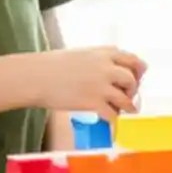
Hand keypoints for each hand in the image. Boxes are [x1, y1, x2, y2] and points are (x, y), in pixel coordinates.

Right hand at [30, 47, 146, 120]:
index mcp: (104, 53)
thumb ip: (99, 60)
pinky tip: (111, 120)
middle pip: (132, 79)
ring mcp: (102, 85)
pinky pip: (113, 114)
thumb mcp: (81, 54)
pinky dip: (114, 118)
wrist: (34, 76)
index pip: (132, 60)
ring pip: (127, 98)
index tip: (136, 77)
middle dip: (133, 88)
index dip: (137, 70)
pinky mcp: (94, 102)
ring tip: (127, 110)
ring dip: (128, 105)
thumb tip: (109, 71)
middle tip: (129, 95)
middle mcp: (107, 67)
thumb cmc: (51, 65)